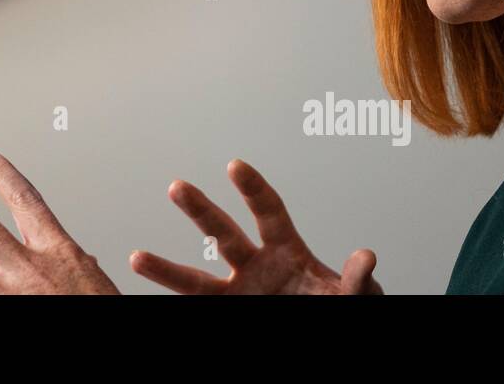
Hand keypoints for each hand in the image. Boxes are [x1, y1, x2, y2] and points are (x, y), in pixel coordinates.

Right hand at [130, 158, 382, 293]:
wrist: (328, 338)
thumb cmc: (342, 309)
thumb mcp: (354, 295)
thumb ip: (357, 279)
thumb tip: (366, 258)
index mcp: (286, 251)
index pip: (267, 212)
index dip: (252, 189)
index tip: (234, 166)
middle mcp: (255, 267)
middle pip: (222, 234)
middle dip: (200, 211)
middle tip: (178, 186)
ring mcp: (239, 293)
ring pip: (197, 281)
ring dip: (167, 270)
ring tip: (137, 258)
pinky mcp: (228, 315)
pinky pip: (196, 308)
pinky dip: (173, 301)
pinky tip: (144, 290)